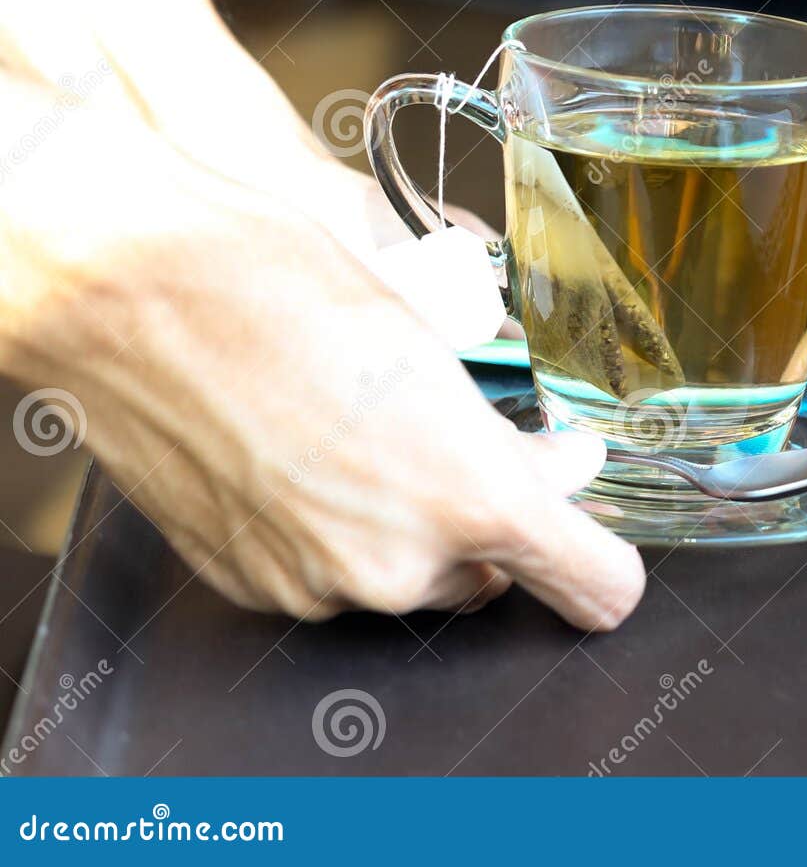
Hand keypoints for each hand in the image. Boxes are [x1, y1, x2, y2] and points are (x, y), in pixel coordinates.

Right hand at [0, 81, 644, 629]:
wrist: (136, 290)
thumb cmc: (284, 285)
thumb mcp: (443, 340)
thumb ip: (513, 430)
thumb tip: (558, 461)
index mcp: (474, 496)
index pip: (598, 585)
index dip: (606, 552)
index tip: (591, 514)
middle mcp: (402, 564)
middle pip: (500, 575)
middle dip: (501, 516)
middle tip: (486, 437)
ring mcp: (322, 584)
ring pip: (414, 577)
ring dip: (418, 524)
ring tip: (384, 431)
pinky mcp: (255, 584)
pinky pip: (332, 574)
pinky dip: (340, 530)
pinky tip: (318, 454)